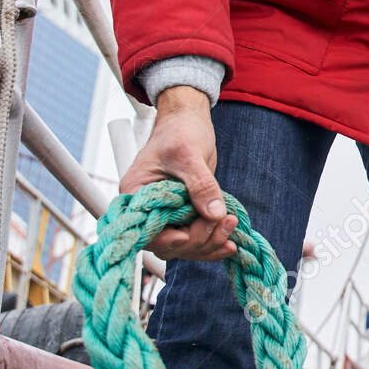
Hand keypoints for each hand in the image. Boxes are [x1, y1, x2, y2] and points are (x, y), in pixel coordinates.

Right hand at [123, 86, 236, 260]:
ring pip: (185, 246)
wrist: (188, 122)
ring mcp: (167, 214)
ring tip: (232, 225)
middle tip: (225, 220)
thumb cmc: (180, 132)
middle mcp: (148, 210)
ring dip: (210, 242)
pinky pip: (196, 238)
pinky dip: (213, 240)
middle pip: (169, 244)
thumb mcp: (189, 155)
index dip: (166, 239)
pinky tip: (230, 242)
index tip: (187, 235)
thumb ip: (201, 184)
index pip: (146, 231)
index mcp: (136, 196)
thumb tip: (214, 213)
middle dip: (198, 238)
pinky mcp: (185, 214)